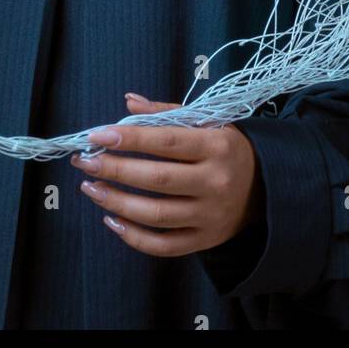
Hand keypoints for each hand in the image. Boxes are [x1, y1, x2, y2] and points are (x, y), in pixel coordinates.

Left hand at [69, 92, 264, 257]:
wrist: (263, 188)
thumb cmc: (225, 148)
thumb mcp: (206, 122)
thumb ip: (166, 112)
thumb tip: (128, 102)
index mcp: (216, 146)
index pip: (168, 141)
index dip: (130, 138)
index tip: (97, 135)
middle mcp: (215, 182)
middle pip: (158, 179)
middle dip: (115, 169)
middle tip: (85, 160)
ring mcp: (210, 216)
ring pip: (157, 215)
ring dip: (117, 202)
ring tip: (90, 188)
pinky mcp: (205, 241)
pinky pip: (165, 245)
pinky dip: (134, 237)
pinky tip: (111, 220)